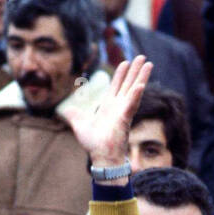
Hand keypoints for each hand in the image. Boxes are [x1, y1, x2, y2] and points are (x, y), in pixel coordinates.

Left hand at [60, 55, 153, 171]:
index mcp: (109, 106)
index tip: (126, 62)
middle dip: (136, 70)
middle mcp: (119, 106)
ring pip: (134, 90)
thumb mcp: (80, 126)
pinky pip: (132, 104)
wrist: (100, 157)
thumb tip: (65, 110)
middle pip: (128, 84)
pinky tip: (141, 84)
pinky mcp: (125, 119)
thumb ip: (74, 115)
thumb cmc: (93, 144)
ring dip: (141, 77)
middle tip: (143, 57)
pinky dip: (136, 94)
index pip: (117, 86)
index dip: (121, 74)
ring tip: (149, 63)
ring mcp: (124, 111)